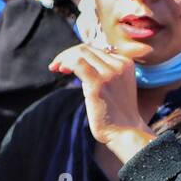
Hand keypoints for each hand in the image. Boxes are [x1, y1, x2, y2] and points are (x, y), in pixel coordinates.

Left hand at [49, 44, 155, 158]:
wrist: (125, 131)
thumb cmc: (115, 112)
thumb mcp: (112, 85)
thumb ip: (100, 72)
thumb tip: (77, 62)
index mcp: (125, 63)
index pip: (95, 50)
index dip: (76, 54)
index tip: (64, 65)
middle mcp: (119, 65)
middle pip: (87, 49)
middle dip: (67, 55)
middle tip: (56, 67)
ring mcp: (110, 73)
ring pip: (81, 53)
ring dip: (64, 58)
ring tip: (56, 69)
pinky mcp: (98, 83)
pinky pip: (78, 63)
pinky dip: (66, 63)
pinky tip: (61, 71)